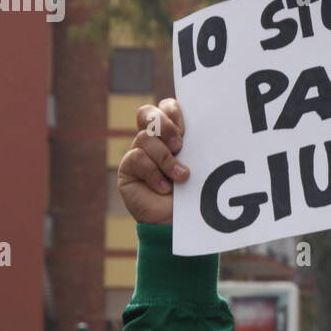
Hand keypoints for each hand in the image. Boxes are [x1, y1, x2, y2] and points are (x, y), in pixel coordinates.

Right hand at [117, 99, 189, 224]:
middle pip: (147, 113)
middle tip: (180, 145)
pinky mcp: (128, 170)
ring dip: (166, 159)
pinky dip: (154, 173)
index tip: (186, 128)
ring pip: (145, 138)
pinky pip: (137, 158)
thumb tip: (202, 119)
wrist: (181, 223)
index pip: (166, 107)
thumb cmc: (196, 192)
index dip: (172, 111)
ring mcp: (139, 154)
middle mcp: (153, 140)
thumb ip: (194, 141)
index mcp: (172, 133)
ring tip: (181, 178)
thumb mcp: (198, 162)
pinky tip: (164, 188)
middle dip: (164, 125)